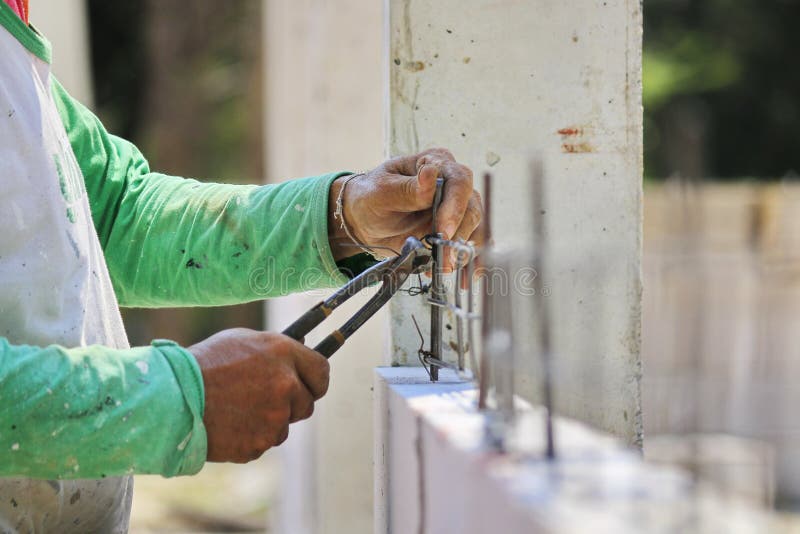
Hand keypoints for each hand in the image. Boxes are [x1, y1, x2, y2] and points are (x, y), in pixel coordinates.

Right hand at [188, 328, 329, 462]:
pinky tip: (228, 423)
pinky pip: (262, 442)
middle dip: (291, 403)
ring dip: (268, 421)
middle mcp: (286, 385)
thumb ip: (275, 351)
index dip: (315, 380)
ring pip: (283, 426)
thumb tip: (298, 356)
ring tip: (236, 409)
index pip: (321, 372)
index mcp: (283, 354)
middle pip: (306, 404)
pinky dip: (249, 436)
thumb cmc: (204, 364)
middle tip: (265, 398)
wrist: (171, 399)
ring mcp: (274, 418)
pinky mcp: (259, 444)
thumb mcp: (243, 341)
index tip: (309, 385)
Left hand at [328, 148, 483, 270]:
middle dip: (459, 235)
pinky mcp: (453, 231)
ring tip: (445, 268)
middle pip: (472, 207)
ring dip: (463, 252)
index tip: (444, 231)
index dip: (456, 206)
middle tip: (444, 257)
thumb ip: (407, 188)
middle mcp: (451, 184)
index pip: (459, 181)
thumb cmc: (370, 198)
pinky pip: (469, 247)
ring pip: (474, 229)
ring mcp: (455, 208)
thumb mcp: (381, 192)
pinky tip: (464, 278)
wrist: (364, 220)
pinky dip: (468, 263)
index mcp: (435, 163)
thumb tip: (430, 175)